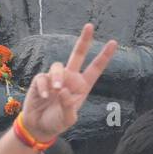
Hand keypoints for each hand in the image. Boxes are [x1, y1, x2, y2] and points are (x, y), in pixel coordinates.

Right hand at [20, 25, 117, 142]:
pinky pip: (42, 78)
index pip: (95, 68)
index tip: (113, 43)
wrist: (39, 127)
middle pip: (78, 54)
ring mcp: (55, 78)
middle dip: (84, 40)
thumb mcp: (68, 119)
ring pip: (58, 66)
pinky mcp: (41, 81)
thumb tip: (62, 89)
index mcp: (82, 86)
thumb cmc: (57, 122)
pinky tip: (44, 97)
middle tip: (90, 26)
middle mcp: (70, 79)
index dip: (104, 56)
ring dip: (57, 76)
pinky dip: (43, 87)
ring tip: (55, 89)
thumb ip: (68, 106)